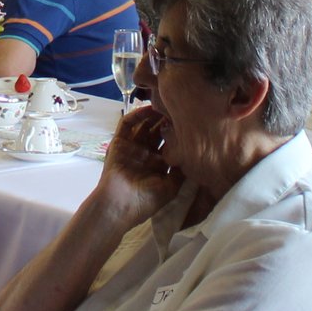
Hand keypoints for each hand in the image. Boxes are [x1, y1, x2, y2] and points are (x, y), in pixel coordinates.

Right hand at [92, 105, 181, 226]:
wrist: (120, 206)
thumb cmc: (145, 201)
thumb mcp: (170, 188)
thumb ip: (180, 172)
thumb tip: (192, 156)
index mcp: (158, 165)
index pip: (169, 143)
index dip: (178, 133)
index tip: (190, 122)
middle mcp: (145, 154)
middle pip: (157, 131)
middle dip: (167, 120)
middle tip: (178, 108)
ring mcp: (132, 147)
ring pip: (143, 125)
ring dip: (153, 114)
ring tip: (165, 104)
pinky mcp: (119, 142)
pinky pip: (127, 124)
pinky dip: (136, 114)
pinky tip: (148, 108)